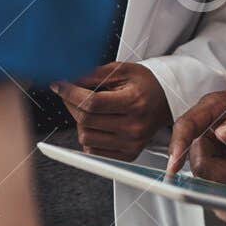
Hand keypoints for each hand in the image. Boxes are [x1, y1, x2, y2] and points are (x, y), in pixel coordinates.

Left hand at [52, 62, 171, 161]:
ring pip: (86, 138)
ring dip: (80, 122)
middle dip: (71, 104)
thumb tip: (69, 81)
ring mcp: (132, 143)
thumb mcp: (123, 70)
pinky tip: (97, 124)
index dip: (70, 93)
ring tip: (91, 110)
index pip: (92, 103)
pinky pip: (93, 151)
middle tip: (72, 94)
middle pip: (85, 121)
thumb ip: (95, 74)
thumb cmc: (145, 84)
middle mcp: (134, 126)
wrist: (166, 100)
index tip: (59, 86)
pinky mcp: (128, 155)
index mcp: (134, 102)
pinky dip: (89, 137)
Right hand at [165, 81, 225, 184]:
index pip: (186, 126)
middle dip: (222, 175)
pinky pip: (219, 177)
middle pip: (198, 159)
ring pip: (207, 173)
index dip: (177, 146)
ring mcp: (213, 143)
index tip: (174, 168)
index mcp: (212, 108)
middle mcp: (207, 126)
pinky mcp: (221, 156)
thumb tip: (223, 135)